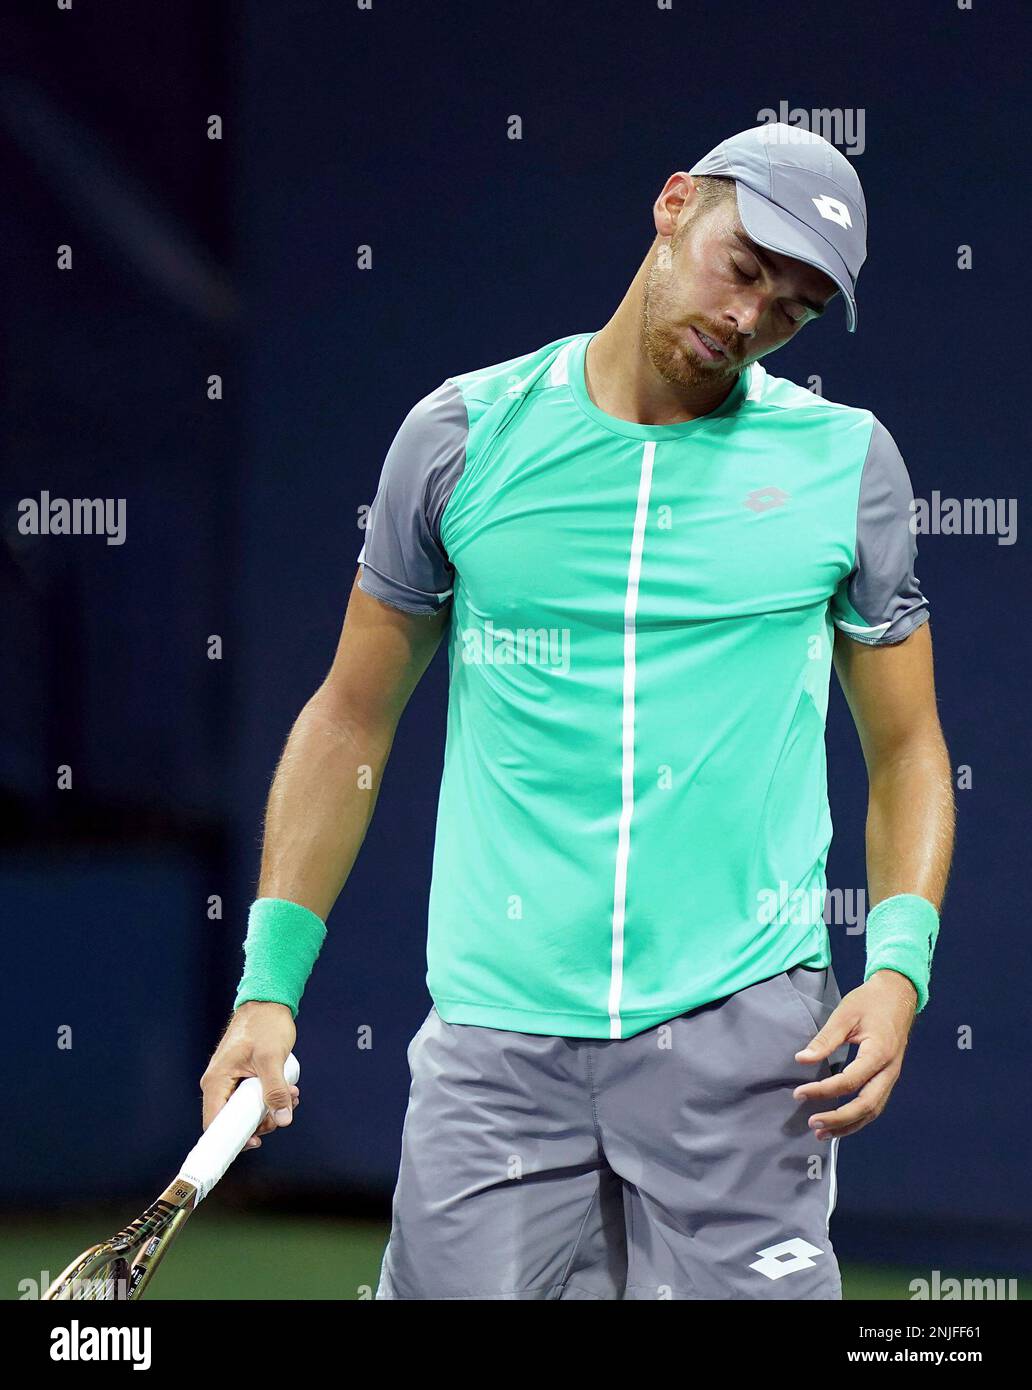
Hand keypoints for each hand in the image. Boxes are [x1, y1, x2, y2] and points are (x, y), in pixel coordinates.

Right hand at [200, 1001, 299, 1148]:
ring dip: (270, 1108)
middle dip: (261, 1120)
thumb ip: (276, 1090)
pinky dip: (269, 1097)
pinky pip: (252, 1097)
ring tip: (291, 1096)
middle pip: (233, 1120)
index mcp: (217, 1081)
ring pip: (246, 1110)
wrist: (268, 1002)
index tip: (256, 1142)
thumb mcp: (272, 1058)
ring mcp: (230, 1080)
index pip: (215, 1123)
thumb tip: (283, 1118)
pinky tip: (288, 1091)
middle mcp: (219, 1083)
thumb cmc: (265, 1024)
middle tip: (283, 1112)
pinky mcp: (242, 1077)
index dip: (232, 1138)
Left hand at [791, 969, 916, 1140]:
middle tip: (813, 1123)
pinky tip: (840, 1124)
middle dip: (839, 1118)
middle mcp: (889, 1070)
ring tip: (822, 1133)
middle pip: (866, 1105)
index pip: (849, 1081)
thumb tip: (802, 1059)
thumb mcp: (845, 1014)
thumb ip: (825, 1039)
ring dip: (848, 1125)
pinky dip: (858, 1118)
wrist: (898, 995)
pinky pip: (875, 1104)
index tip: (799, 1093)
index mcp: (879, 1053)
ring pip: (873, 1110)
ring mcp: (891, 1076)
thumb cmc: (870, 1001)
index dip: (823, 1090)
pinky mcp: (888, 1077)